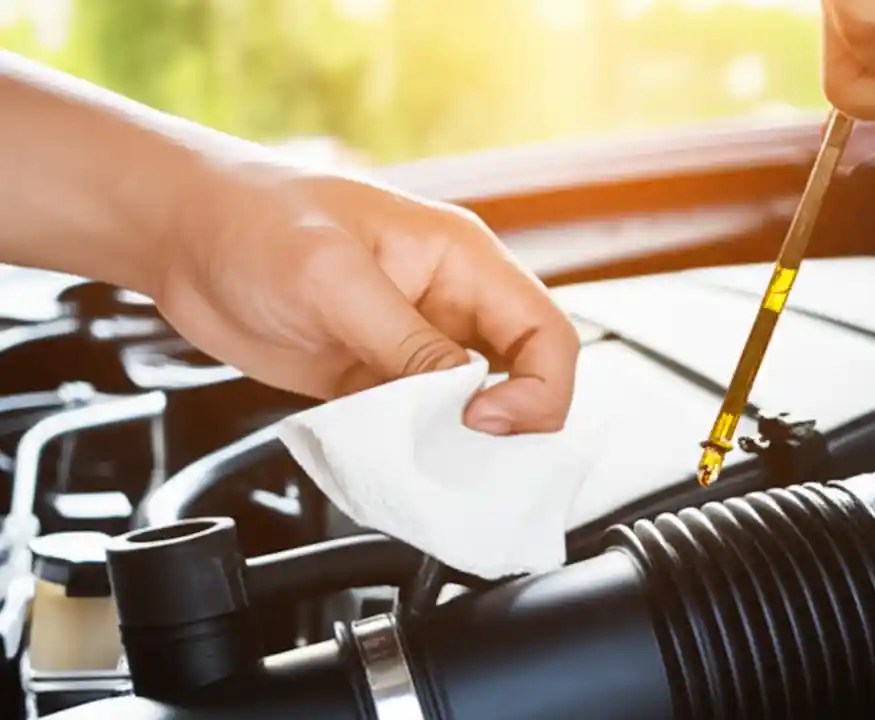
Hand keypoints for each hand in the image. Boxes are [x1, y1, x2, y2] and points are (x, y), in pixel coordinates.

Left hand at [156, 166, 578, 434]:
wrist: (182, 235)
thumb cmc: (254, 220)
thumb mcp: (333, 276)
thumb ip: (404, 339)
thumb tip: (462, 397)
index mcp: (463, 261)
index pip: (547, 334)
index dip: (537, 389)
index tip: (483, 421)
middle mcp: (451, 305)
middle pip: (525, 379)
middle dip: (509, 427)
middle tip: (463, 455)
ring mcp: (413, 345)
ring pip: (472, 410)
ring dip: (457, 445)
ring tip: (425, 467)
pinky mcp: (375, 379)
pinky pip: (417, 426)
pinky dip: (412, 453)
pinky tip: (388, 463)